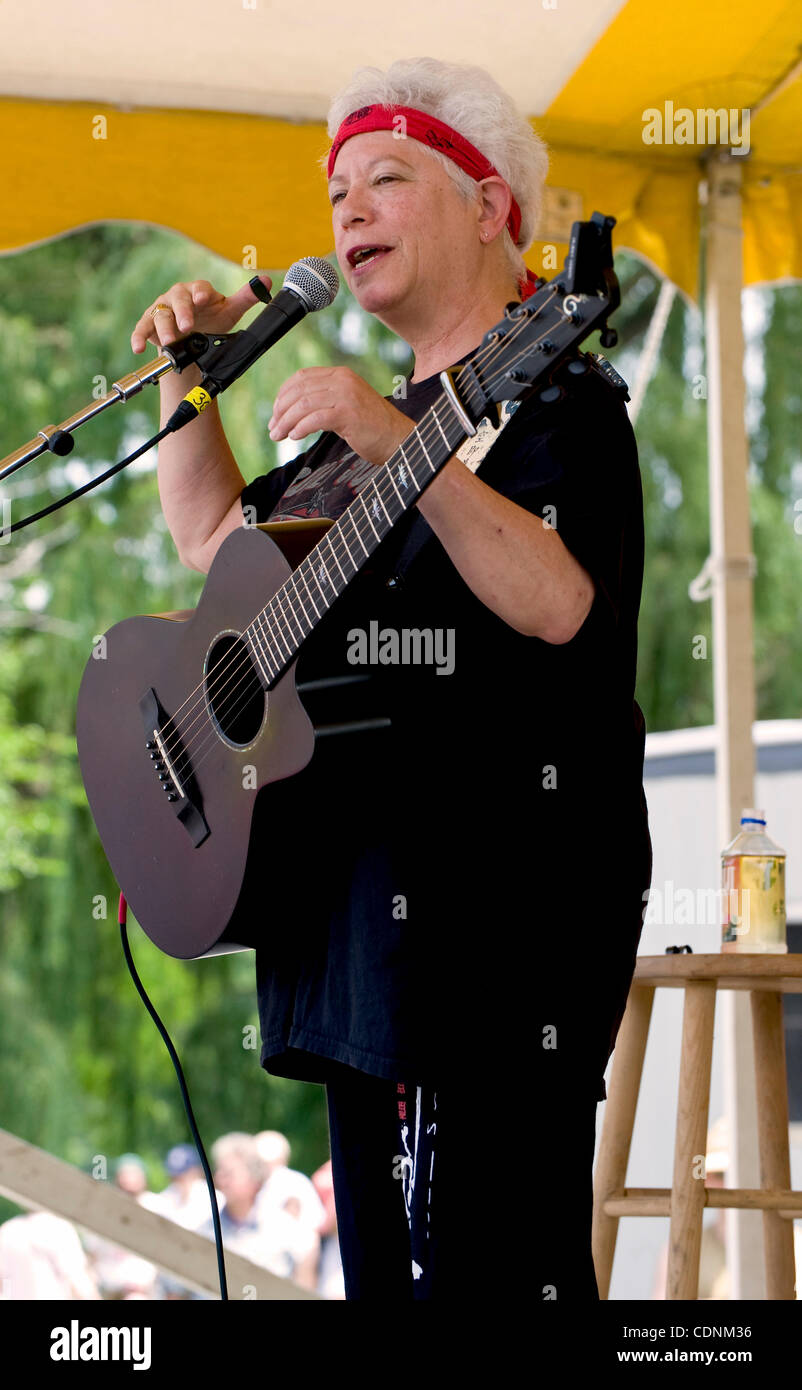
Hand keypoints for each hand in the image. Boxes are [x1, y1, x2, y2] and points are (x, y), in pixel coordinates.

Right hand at [130, 274, 272, 353]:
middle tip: (188, 326)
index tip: (202, 299)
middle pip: (177, 299)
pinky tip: (138, 348)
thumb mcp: (229, 312)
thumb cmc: (211, 322)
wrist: (193, 342)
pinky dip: (139, 337)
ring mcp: (162, 310)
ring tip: (171, 342)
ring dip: (164, 329)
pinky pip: (142, 328)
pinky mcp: (149, 324)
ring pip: (160, 315)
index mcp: (197, 291)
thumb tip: (267, 281)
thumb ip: (246, 298)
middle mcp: (178, 297)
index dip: (200, 292)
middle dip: (182, 312)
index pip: (198, 287)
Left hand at [268, 366, 413, 467]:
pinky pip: (315, 418)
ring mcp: (346, 396)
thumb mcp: (346, 405)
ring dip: (286, 421)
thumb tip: (292, 411)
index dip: (283, 394)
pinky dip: (300, 427)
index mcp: (341, 375)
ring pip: (304, 404)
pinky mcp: (349, 414)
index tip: (275, 413)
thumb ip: (324, 401)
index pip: (302, 377)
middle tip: (272, 428)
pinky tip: (294, 436)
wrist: (399, 439)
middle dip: (280, 410)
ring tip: (278, 435)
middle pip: (300, 390)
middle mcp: (343, 380)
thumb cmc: (372, 428)